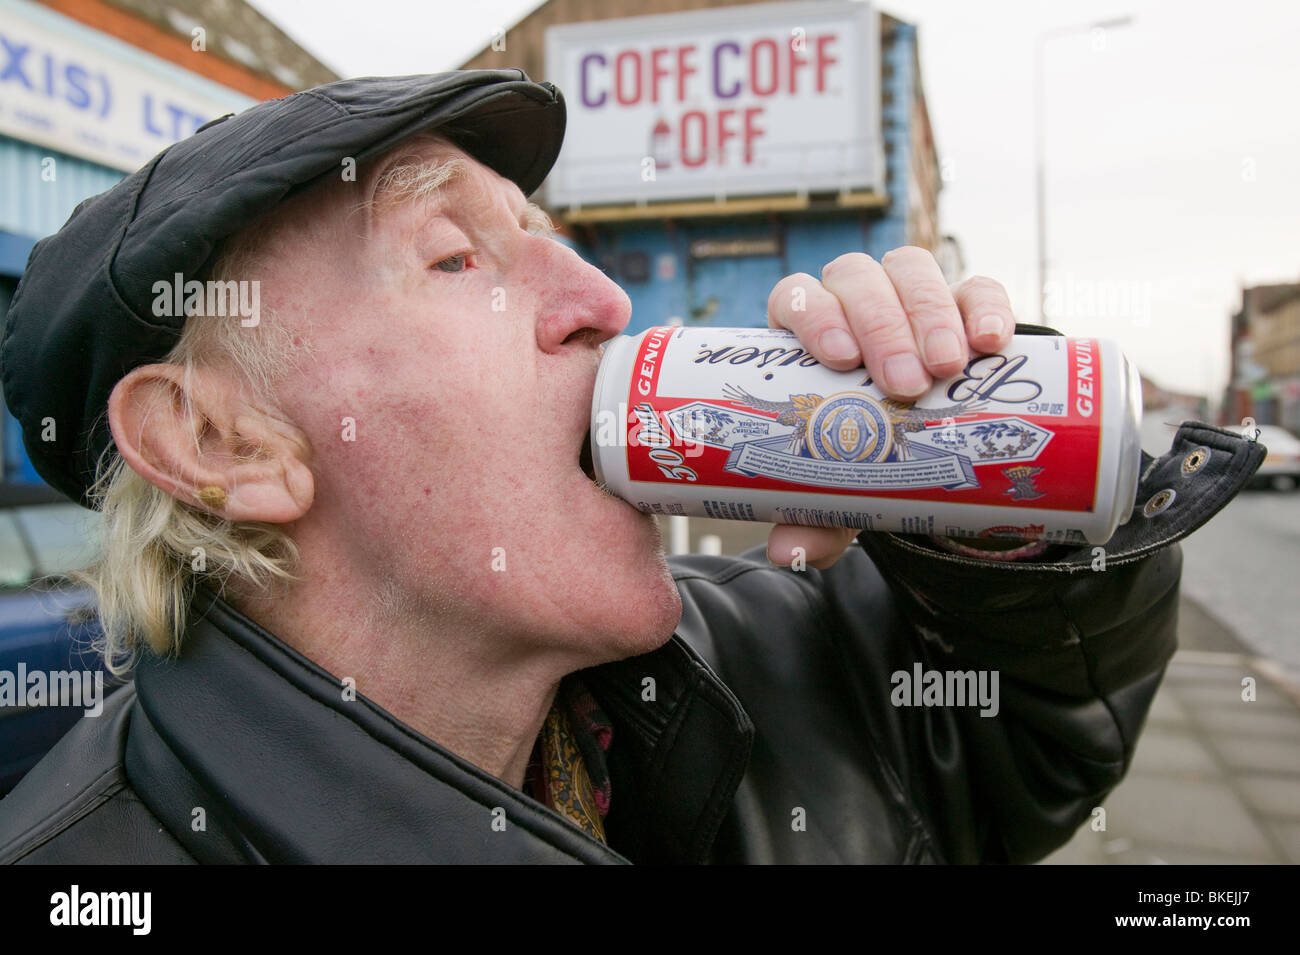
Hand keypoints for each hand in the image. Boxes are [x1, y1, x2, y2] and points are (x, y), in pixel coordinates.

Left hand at [763, 247, 1015, 568]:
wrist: (927, 443)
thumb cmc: (862, 453)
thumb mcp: (840, 485)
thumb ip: (814, 512)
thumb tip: (790, 552)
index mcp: (805, 331)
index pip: (797, 298)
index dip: (814, 315)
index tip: (838, 358)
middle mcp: (852, 300)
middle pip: (857, 281)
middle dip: (881, 326)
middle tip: (904, 384)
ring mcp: (907, 293)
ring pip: (911, 271)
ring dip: (929, 313)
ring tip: (947, 368)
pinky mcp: (964, 302)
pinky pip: (974, 286)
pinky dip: (984, 306)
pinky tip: (991, 342)